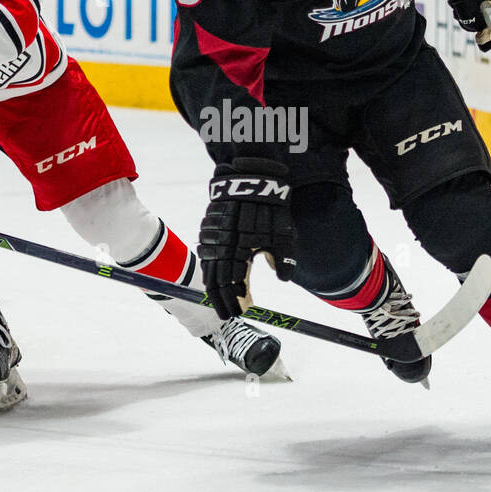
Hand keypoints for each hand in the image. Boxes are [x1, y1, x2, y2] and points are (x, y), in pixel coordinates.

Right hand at [198, 158, 296, 320]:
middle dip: (221, 300)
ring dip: (216, 286)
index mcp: (238, 251)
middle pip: (215, 281)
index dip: (231, 302)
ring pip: (209, 268)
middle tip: (228, 315)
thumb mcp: (283, 234)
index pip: (229, 285)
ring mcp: (211, 236)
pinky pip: (207, 254)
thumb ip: (283, 259)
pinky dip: (212, 268)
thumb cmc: (271, 207)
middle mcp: (220, 246)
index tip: (238, 314)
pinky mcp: (209, 226)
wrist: (252, 176)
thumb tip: (283, 278)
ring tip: (224, 300)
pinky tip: (220, 276)